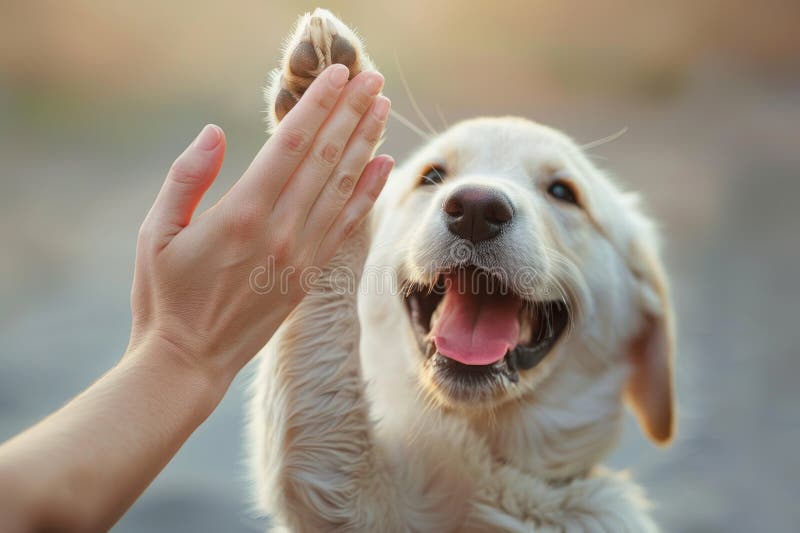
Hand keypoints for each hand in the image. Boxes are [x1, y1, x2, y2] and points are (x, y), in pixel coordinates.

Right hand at [128, 64, 391, 389]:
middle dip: (351, 114)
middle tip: (373, 79)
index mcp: (241, 214)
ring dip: (365, 143)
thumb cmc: (163, 295)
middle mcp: (280, 231)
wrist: (189, 360)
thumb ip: (186, 177)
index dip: (318, 106)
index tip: (339, 76)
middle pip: (326, 159)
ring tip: (383, 108)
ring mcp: (301, 255)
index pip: (291, 145)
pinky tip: (383, 164)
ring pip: (342, 187)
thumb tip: (214, 132)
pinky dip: (367, 192)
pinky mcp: (310, 274)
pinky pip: (346, 224)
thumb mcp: (156, 232)